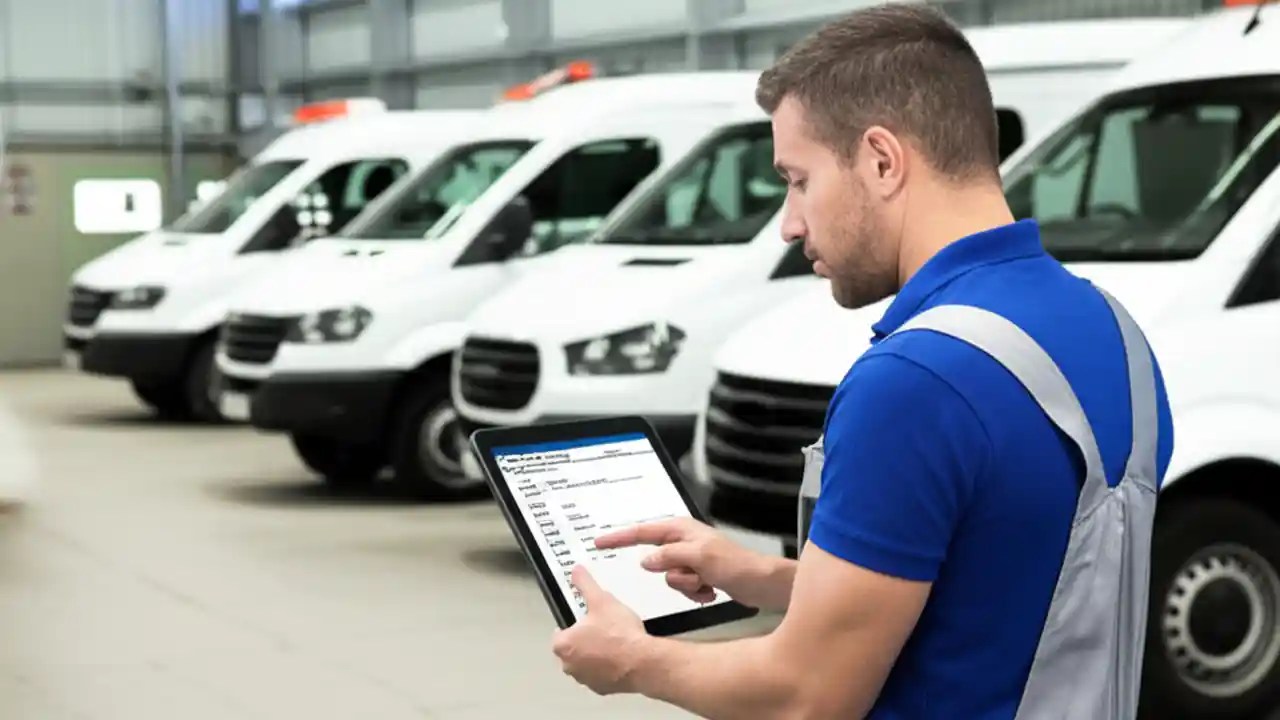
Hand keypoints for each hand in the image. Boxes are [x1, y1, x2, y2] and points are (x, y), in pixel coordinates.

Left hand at [552, 565, 650, 694]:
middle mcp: (570, 666)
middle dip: (585, 638)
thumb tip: (577, 573)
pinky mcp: (602, 688)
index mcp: (564, 645)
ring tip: (615, 640)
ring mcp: (586, 679)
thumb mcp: (601, 600)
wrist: (642, 662)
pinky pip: (601, 674)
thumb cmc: (620, 637)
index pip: (559, 631)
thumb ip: (585, 584)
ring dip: (596, 654)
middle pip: (572, 647)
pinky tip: (622, 655)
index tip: (584, 619)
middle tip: (602, 627)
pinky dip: (609, 666)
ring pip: (587, 662)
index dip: (572, 623)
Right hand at [595, 517, 790, 610]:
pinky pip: (682, 588)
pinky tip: (712, 590)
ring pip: (670, 578)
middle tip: (696, 576)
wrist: (760, 583)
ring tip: (707, 583)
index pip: (642, 531)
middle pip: (658, 561)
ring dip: (688, 586)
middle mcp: (683, 542)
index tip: (599, 541)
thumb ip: (669, 556)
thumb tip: (646, 561)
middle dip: (675, 575)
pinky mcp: (698, 575)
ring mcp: (690, 560)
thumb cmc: (735, 564)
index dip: (619, 537)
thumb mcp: (698, 557)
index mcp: (681, 529)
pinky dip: (696, 593)